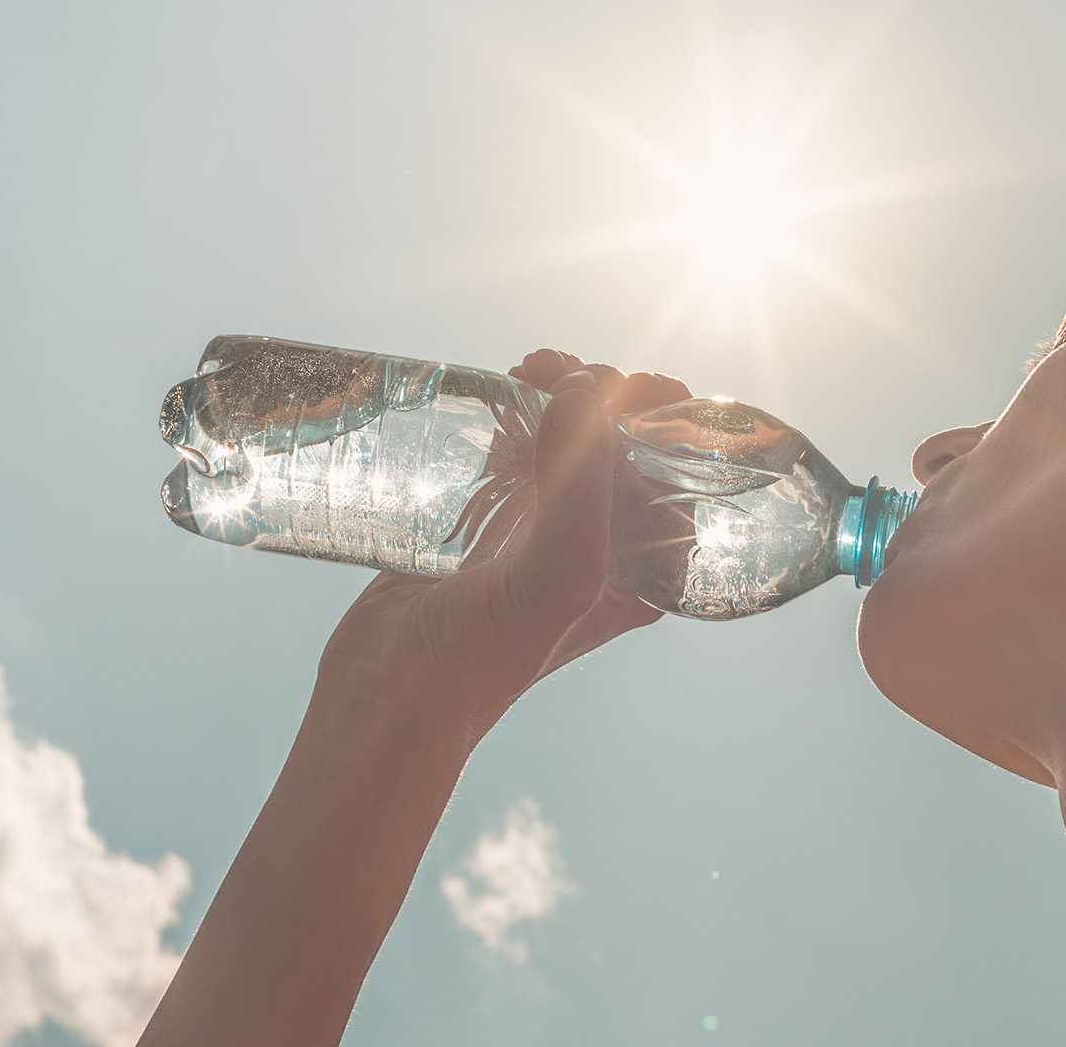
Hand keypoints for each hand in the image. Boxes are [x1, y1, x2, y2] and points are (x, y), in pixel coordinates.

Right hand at [316, 350, 692, 745]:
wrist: (390, 693)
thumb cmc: (483, 655)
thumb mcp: (557, 575)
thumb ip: (580, 483)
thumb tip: (585, 390)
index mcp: (640, 569)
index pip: (676, 472)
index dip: (661, 416)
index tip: (624, 383)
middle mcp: (599, 548)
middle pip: (621, 445)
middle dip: (603, 393)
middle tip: (559, 375)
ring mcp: (540, 531)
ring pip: (568, 440)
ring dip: (559, 394)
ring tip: (529, 372)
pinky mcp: (486, 522)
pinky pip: (515, 452)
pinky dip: (514, 415)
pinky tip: (500, 394)